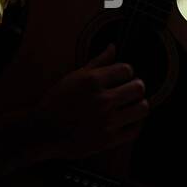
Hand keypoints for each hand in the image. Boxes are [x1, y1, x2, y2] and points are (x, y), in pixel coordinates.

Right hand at [29, 43, 148, 160]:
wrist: (44, 132)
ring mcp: (106, 121)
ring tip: (131, 106)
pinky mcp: (108, 140)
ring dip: (138, 105)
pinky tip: (128, 120)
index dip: (126, 73)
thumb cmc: (57, 102)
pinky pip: (135, 130)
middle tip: (130, 91)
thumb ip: (97, 62)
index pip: (127, 69)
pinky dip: (135, 124)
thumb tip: (113, 47)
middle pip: (139, 88)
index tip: (121, 78)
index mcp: (93, 81)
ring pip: (142, 109)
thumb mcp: (74, 77)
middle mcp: (102, 100)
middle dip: (135, 88)